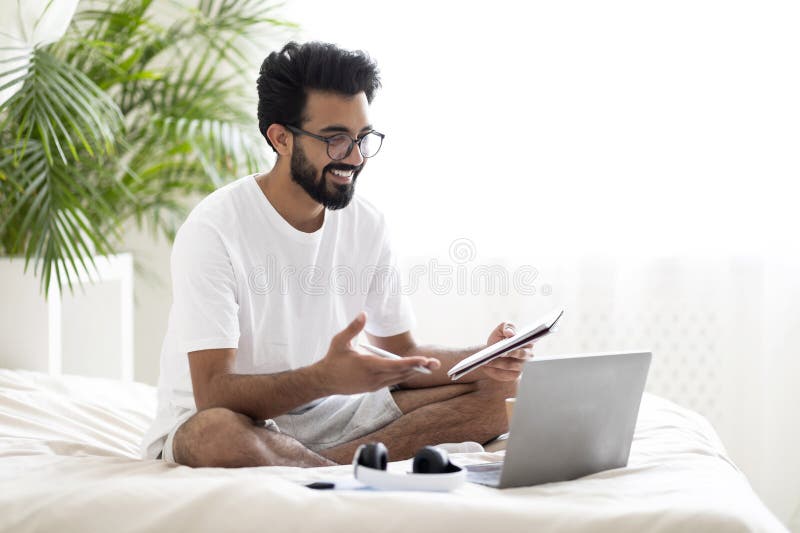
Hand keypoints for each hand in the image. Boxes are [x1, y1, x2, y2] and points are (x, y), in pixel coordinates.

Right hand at [312, 311, 437, 394]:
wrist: (323, 381)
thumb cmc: (332, 359)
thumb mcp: (340, 341)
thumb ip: (353, 328)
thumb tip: (364, 313)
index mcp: (368, 365)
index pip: (394, 365)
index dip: (411, 363)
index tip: (424, 359)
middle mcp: (374, 378)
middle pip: (402, 373)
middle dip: (419, 367)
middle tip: (436, 363)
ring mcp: (374, 385)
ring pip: (399, 379)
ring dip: (413, 372)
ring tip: (429, 365)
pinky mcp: (373, 388)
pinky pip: (392, 381)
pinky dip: (403, 375)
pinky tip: (411, 370)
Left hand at [482, 322, 533, 381]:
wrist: (491, 353)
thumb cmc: (499, 339)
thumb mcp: (501, 330)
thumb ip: (507, 327)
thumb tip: (510, 333)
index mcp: (528, 341)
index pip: (530, 340)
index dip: (523, 340)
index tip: (514, 338)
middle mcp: (527, 354)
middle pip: (521, 354)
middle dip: (511, 352)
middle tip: (501, 352)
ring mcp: (521, 366)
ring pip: (510, 365)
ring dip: (498, 362)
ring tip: (487, 359)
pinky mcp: (513, 375)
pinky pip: (504, 373)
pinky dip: (494, 369)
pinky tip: (486, 365)